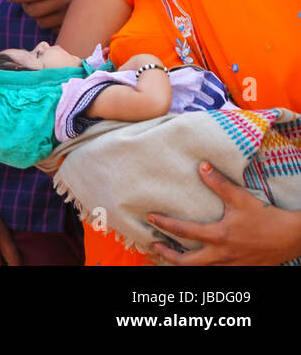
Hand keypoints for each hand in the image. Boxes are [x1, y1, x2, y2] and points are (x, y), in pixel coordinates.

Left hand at [4, 0, 74, 30]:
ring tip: (39, 6)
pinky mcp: (79, 23)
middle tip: (25, 0)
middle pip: (35, 11)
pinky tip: (52, 13)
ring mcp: (74, 12)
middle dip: (25, 6)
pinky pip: (56, 29)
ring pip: (43, 22)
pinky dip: (50, 23)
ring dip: (37, 15)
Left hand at [148, 162, 300, 265]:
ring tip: (170, 256)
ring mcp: (231, 265)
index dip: (164, 224)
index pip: (183, 231)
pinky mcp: (241, 269)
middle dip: (168, 254)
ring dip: (182, 264)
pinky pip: (216, 272)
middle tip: (155, 245)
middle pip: (186, 262)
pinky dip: (203, 268)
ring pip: (200, 270)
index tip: (151, 218)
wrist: (291, 238)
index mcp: (219, 236)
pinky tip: (198, 262)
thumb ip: (219, 183)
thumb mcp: (241, 198)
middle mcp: (222, 254)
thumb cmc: (266, 217)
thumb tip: (201, 165)